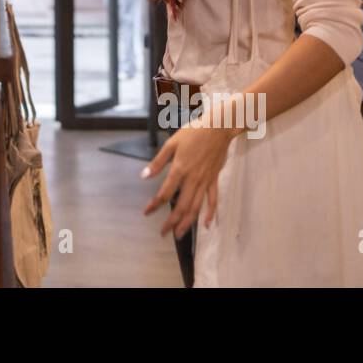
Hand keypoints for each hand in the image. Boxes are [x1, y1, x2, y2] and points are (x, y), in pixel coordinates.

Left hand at [141, 113, 239, 239]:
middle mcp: (193, 179)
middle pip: (181, 206)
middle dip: (171, 222)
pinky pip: (213, 200)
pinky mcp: (214, 180)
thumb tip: (144, 176)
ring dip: (188, 223)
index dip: (155, 205)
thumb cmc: (193, 133)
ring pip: (196, 207)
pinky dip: (210, 213)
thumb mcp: (171, 144)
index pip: (165, 193)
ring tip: (180, 235)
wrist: (218, 128)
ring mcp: (205, 181)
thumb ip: (158, 162)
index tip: (147, 212)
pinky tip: (207, 224)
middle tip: (163, 233)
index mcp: (179, 170)